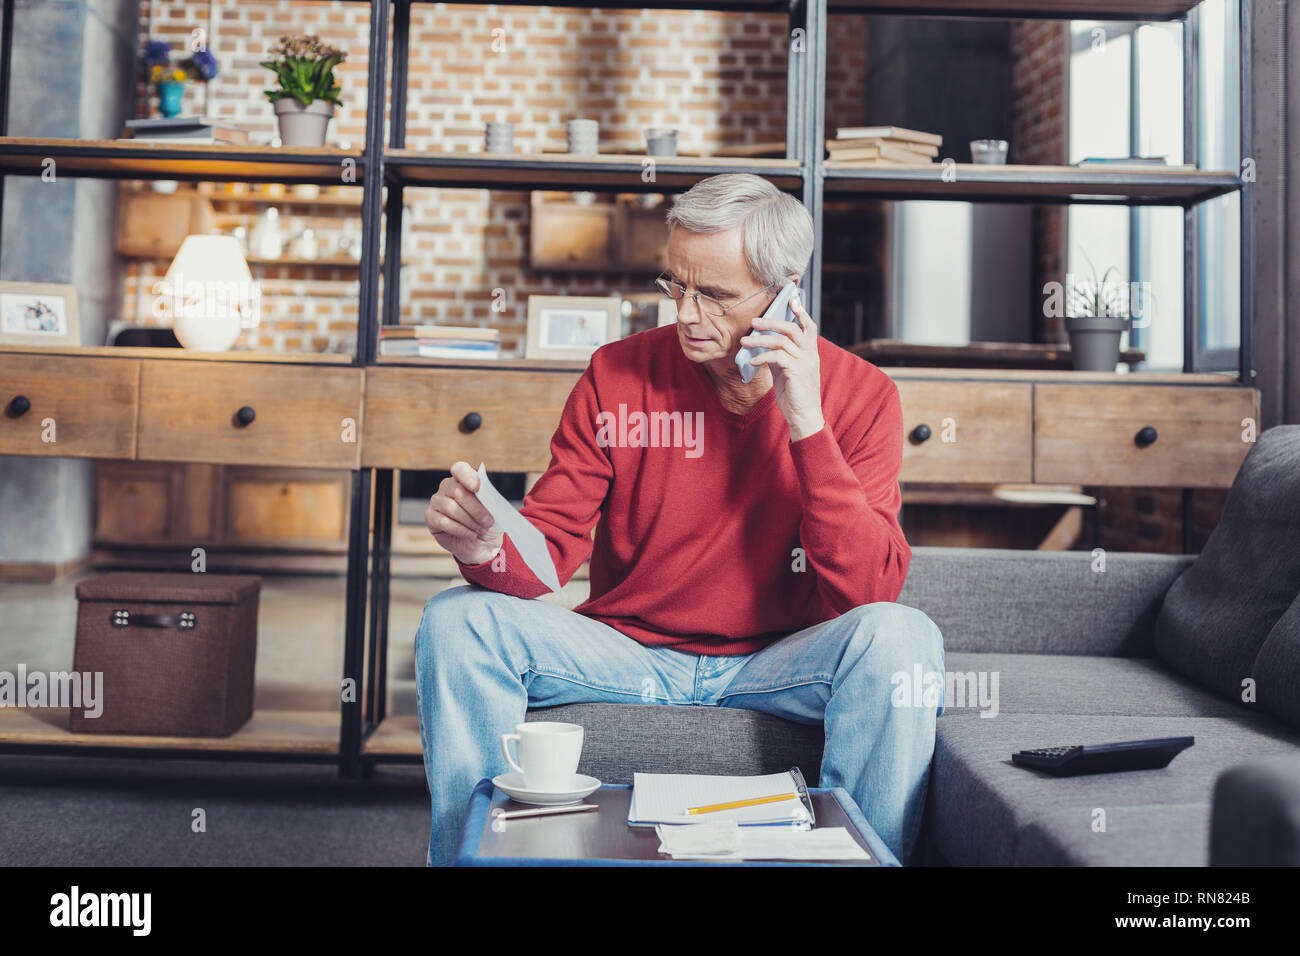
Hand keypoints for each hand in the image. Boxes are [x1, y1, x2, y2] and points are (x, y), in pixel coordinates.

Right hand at [425, 461, 502, 564]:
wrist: (481, 542)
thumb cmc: (486, 521)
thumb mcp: (492, 509)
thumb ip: (488, 500)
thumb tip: (486, 499)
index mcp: (463, 479)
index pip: (460, 469)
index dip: (467, 476)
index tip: (477, 488)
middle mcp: (447, 487)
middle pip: (458, 492)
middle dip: (476, 509)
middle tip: (488, 521)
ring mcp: (437, 501)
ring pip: (451, 508)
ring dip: (469, 521)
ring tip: (480, 529)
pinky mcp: (431, 517)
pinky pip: (444, 522)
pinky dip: (460, 530)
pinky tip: (470, 534)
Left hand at [740, 296, 824, 440]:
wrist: (804, 417)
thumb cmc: (795, 396)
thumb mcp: (786, 373)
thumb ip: (779, 358)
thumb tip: (762, 348)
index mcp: (810, 353)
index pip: (809, 327)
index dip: (801, 312)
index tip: (791, 300)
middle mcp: (810, 354)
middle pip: (792, 328)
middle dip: (772, 321)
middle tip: (754, 321)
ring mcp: (805, 362)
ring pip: (781, 341)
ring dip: (760, 340)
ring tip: (744, 341)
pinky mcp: (797, 372)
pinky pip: (777, 357)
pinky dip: (762, 357)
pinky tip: (751, 362)